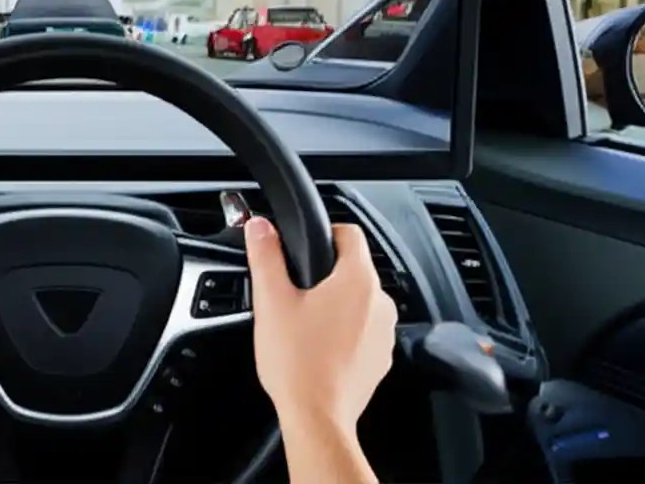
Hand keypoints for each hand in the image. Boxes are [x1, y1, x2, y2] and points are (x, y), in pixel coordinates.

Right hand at [245, 217, 396, 433]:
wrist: (317, 418)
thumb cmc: (297, 364)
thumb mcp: (271, 301)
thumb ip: (266, 256)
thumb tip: (260, 227)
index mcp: (357, 281)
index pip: (350, 233)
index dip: (324, 234)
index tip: (304, 249)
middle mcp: (380, 303)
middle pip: (353, 269)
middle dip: (324, 276)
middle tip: (293, 295)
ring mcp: (385, 332)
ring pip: (358, 302)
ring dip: (335, 306)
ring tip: (303, 326)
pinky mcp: (381, 357)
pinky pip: (362, 331)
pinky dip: (343, 333)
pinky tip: (317, 348)